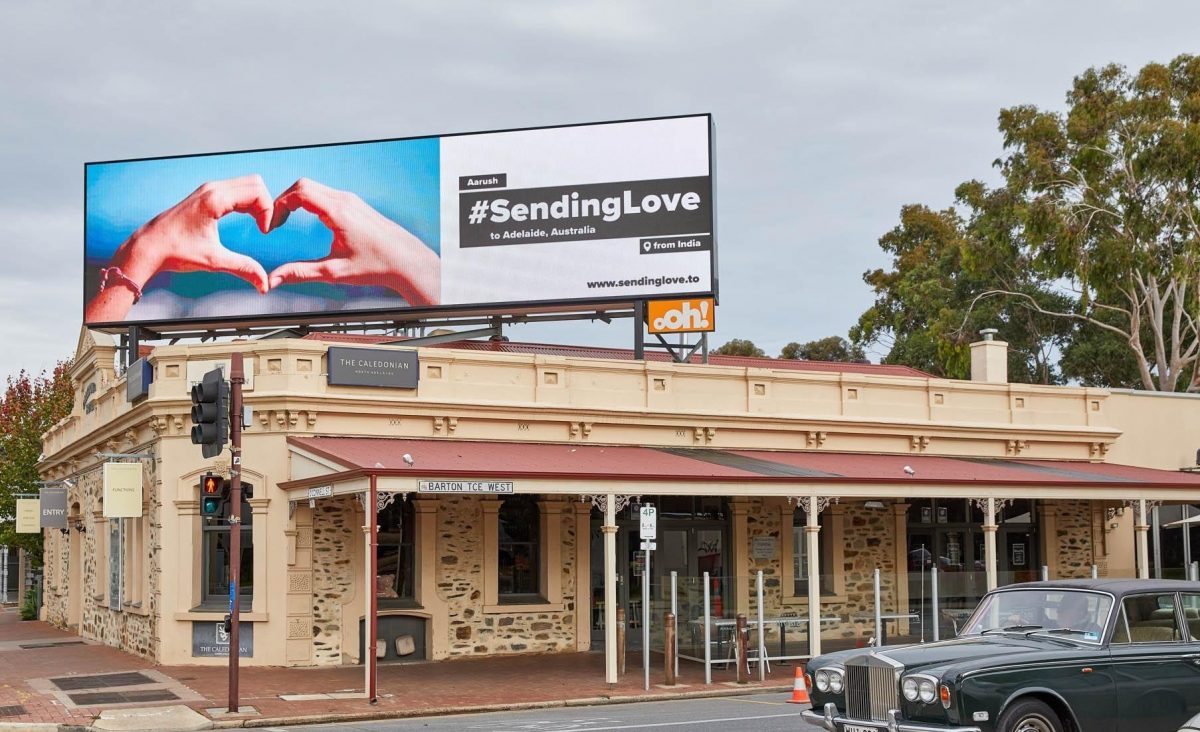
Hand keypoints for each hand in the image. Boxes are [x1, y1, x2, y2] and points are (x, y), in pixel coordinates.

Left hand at [85, 175, 272, 321]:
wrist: (148, 247)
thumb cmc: (175, 252)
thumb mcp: (213, 261)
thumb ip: (243, 269)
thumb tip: (265, 285)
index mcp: (215, 200)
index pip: (257, 192)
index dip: (268, 212)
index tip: (264, 232)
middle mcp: (211, 189)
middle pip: (255, 183)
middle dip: (266, 204)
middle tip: (265, 227)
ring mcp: (207, 190)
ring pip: (246, 184)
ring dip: (257, 203)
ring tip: (259, 225)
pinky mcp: (205, 195)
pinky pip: (235, 190)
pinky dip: (247, 202)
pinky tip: (247, 219)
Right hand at [267, 178, 439, 305]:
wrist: (406, 261)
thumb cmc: (376, 266)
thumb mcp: (334, 272)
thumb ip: (301, 273)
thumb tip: (274, 279)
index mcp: (339, 212)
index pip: (299, 192)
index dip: (279, 205)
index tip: (273, 224)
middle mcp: (345, 200)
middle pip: (303, 185)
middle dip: (284, 200)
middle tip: (275, 221)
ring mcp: (352, 200)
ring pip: (315, 187)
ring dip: (296, 199)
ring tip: (285, 219)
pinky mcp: (356, 205)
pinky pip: (326, 193)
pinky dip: (310, 200)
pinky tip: (305, 217)